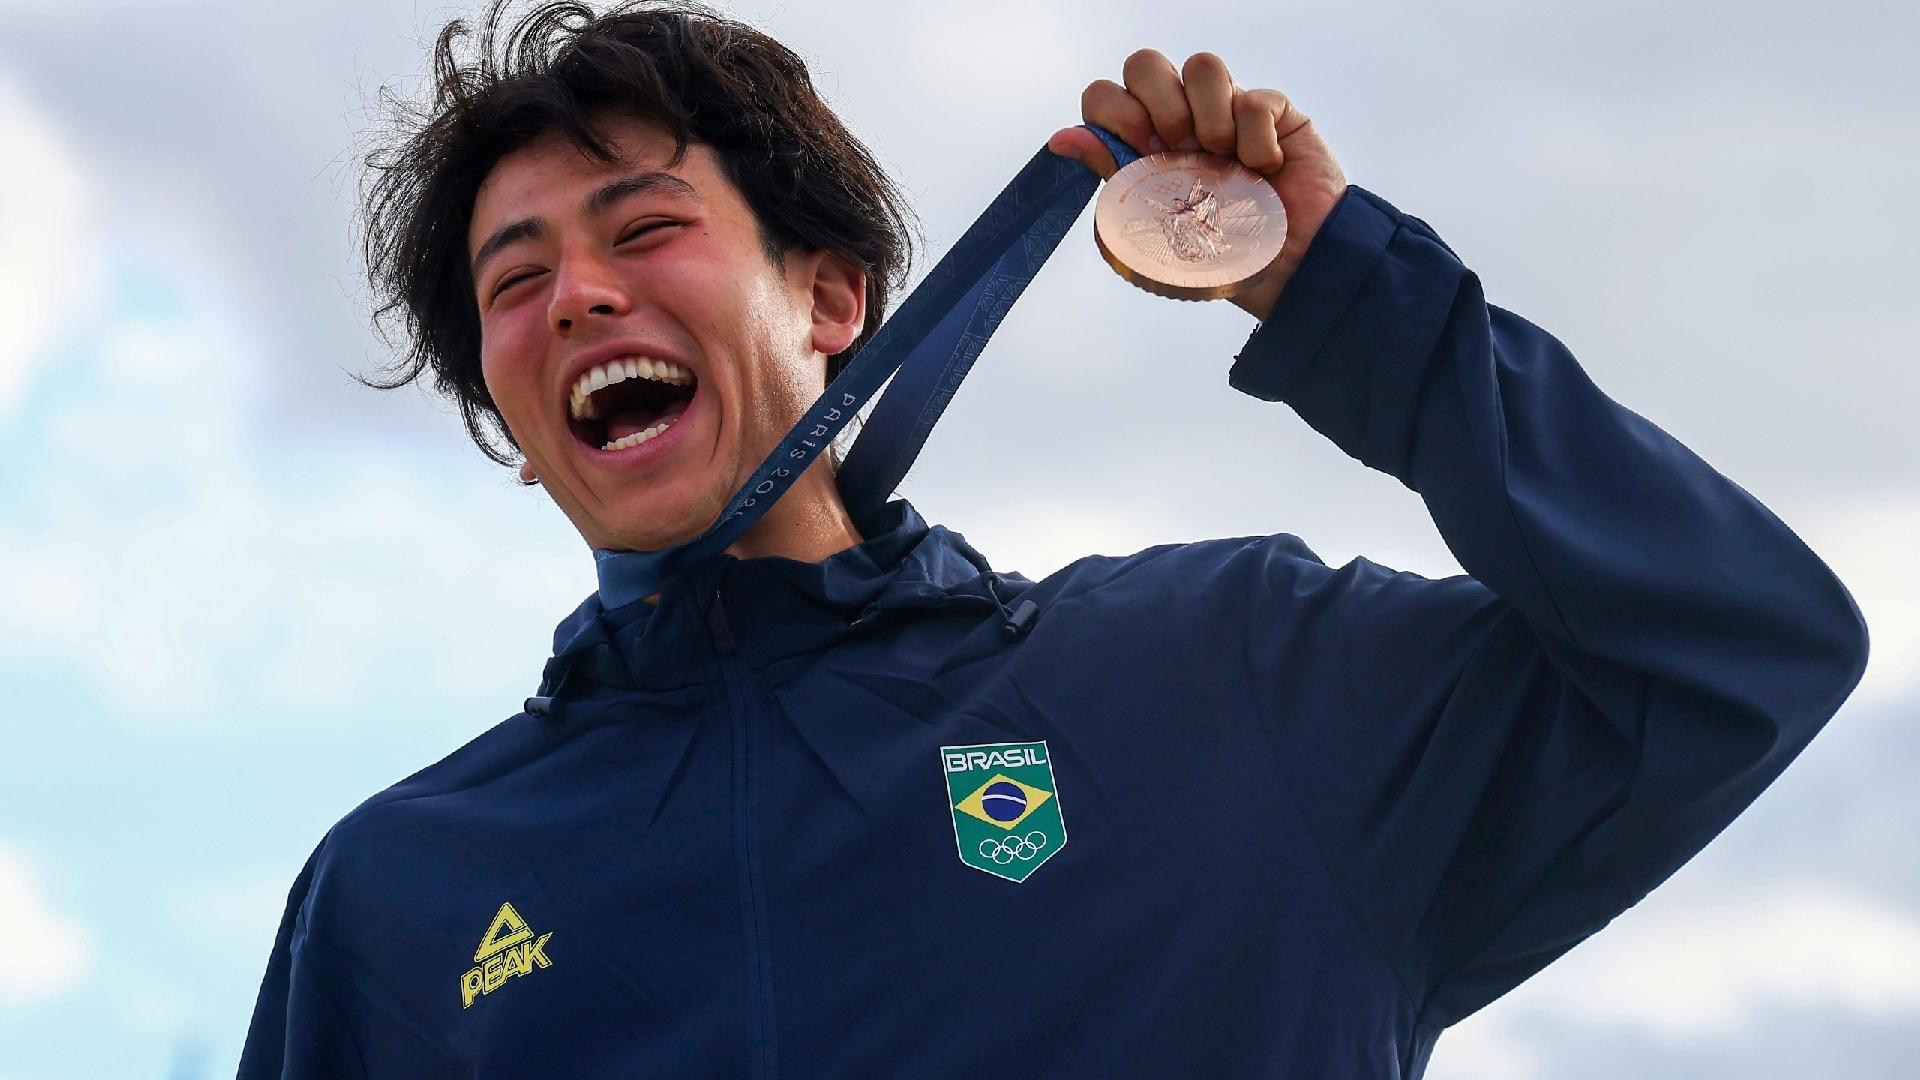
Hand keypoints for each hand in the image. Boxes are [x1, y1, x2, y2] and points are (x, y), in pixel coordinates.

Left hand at [1049, 50, 1348, 320]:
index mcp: (1143, 144)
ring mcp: (1226, 110)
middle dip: (1158, 103)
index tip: (1140, 151)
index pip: (1106, 96)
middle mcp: (1181, 118)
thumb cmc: (1222, 254)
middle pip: (1145, 63)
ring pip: (1202, 65)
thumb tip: (1060, 141)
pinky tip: (1266, 171)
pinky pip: (1255, 98)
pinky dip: (1258, 141)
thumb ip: (1114, 170)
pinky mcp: (1273, 111)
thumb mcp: (1156, 222)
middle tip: (1178, 148)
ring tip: (1224, 161)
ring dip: (1210, 117)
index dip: (1115, 112)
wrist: (1292, 271)